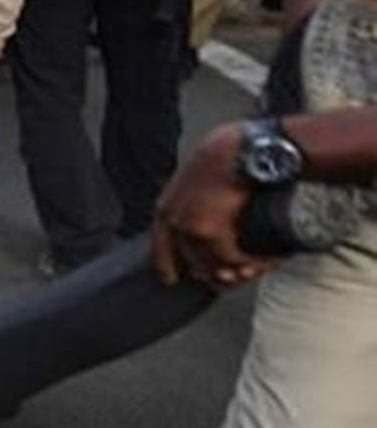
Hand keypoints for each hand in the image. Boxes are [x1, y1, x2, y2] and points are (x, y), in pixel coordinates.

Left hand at [151, 122, 276, 286]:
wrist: (240, 148)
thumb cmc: (228, 156)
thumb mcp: (200, 176)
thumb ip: (197, 196)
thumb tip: (211, 212)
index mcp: (167, 205)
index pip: (160, 244)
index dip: (166, 263)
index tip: (171, 279)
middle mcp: (174, 220)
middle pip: (192, 260)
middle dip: (213, 273)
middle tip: (233, 278)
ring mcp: (190, 227)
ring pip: (215, 262)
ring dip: (237, 270)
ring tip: (255, 269)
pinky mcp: (212, 233)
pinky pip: (234, 259)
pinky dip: (253, 262)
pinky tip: (267, 260)